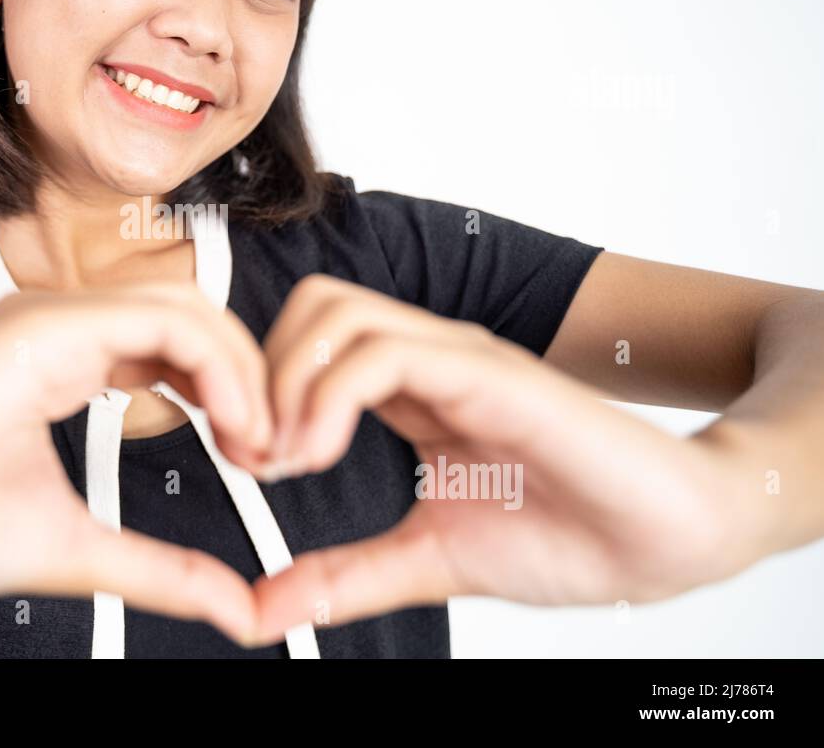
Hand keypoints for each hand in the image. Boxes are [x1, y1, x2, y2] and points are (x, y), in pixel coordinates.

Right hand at [0, 282, 274, 645]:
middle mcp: (64, 329)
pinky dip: (216, 364)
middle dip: (248, 380)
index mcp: (65, 362)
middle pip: (195, 322)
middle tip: (269, 449)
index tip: (254, 456)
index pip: (177, 349)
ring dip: (241, 370)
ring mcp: (54, 318)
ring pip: (188, 309)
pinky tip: (232, 419)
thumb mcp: (82, 548)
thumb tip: (235, 608)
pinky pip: (163, 320)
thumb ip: (162, 570)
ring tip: (256, 438)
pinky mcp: (48, 326)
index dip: (230, 395)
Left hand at [251, 274, 752, 642]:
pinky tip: (320, 456)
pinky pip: (385, 352)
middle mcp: (430, 357)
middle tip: (258, 456)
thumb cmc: (565, 536)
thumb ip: (345, 575)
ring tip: (290, 460)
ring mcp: (459, 358)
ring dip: (285, 383)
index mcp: (411, 389)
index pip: (306, 341)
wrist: (665, 541)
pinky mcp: (490, 374)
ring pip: (335, 312)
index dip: (259, 391)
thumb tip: (261, 610)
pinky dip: (327, 397)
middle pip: (310, 306)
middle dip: (259, 374)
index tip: (250, 463)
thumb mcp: (428, 558)